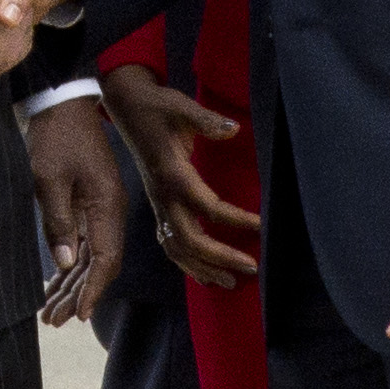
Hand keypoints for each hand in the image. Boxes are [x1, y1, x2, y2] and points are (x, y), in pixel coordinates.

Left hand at [27, 97, 126, 325]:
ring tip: (50, 311)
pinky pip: (83, 242)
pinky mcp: (88, 202)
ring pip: (90, 256)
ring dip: (71, 284)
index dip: (92, 290)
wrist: (61, 102)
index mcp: (107, 205)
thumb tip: (68, 264)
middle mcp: (109, 211)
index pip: (105, 260)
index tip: (79, 316)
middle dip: (77, 294)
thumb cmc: (56, 136)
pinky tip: (56, 282)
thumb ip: (59, 222)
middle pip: (99, 264)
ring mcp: (100, 207)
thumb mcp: (49, 179)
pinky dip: (69, 264)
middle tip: (53, 320)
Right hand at [102, 63, 260, 288]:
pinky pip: (169, 242)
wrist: (127, 107)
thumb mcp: (182, 107)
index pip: (207, 207)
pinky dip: (186, 263)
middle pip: (190, 239)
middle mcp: (163, 195)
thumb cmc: (158, 106)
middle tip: (251, 266)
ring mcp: (158, 204)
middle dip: (220, 257)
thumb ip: (207, 120)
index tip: (261, 226)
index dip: (235, 219)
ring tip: (230, 282)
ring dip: (203, 268)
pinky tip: (203, 274)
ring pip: (176, 248)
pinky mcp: (158, 206)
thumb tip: (233, 129)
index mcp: (172, 174)